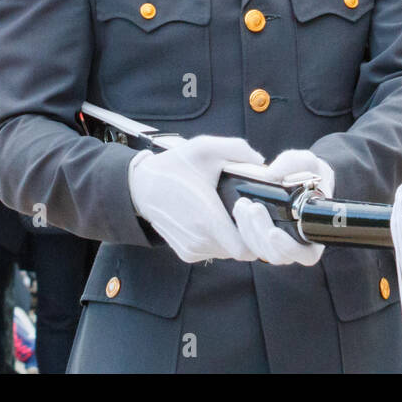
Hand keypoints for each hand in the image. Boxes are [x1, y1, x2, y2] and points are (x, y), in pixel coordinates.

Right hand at [128, 135, 264, 263]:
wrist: (140, 187)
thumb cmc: (174, 167)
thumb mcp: (205, 148)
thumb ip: (237, 149)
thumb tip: (261, 160)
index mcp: (207, 219)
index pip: (246, 247)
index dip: (258, 233)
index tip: (253, 209)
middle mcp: (200, 241)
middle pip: (242, 249)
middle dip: (251, 232)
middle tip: (248, 207)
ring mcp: (192, 250)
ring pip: (229, 252)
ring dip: (237, 236)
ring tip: (235, 212)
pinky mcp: (187, 253)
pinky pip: (215, 251)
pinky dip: (222, 240)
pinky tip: (220, 219)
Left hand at [231, 150, 334, 266]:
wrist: (301, 175)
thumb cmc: (310, 172)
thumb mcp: (308, 162)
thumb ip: (293, 163)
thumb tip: (270, 174)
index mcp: (316, 230)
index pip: (306, 255)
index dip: (288, 248)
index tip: (273, 232)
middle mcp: (299, 243)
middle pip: (277, 255)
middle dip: (261, 233)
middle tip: (252, 208)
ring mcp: (280, 243)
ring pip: (262, 252)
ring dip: (249, 232)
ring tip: (242, 206)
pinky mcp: (263, 239)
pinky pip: (251, 245)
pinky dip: (243, 230)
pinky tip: (238, 211)